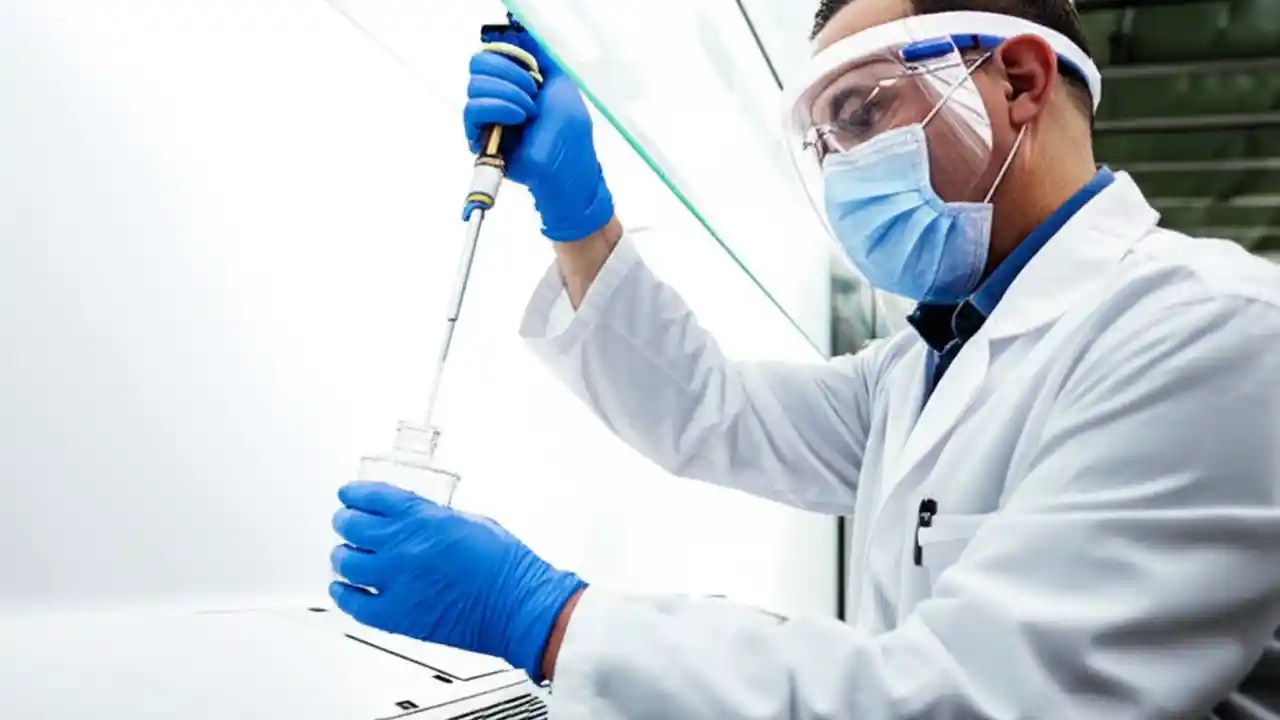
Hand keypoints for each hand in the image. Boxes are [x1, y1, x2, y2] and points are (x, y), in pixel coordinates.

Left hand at [329, 481, 585, 680]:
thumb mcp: (472, 522)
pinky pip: (353, 602)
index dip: (355, 494)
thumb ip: (436, 519)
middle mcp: (403, 546)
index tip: (349, 495)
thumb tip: (420, 519)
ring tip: (344, 555)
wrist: (517, 606)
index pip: (373, 496)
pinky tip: (343, 589)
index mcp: (424, 518)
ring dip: (342, 555)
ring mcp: (396, 581)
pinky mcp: (396, 615)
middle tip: (346, 522)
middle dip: (346, 520)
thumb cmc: (506, 567)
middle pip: (352, 525)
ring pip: (346, 562)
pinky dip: (343, 593)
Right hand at [463, 34, 613, 241]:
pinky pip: (472, 110)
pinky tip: (517, 117)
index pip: (492, 53)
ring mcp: (487, 117)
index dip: (509, 55)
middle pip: (479, 64)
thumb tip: (521, 35)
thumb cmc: (569, 131)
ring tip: (528, 111)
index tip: (532, 70)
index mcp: (515, 81)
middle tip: (532, 93)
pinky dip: (497, 108)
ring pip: (475, 85)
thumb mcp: (561, 82)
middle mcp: (497, 96)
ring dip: (508, 93)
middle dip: (510, 74)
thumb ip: (540, 56)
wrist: (568, 167)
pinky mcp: (479, 137)